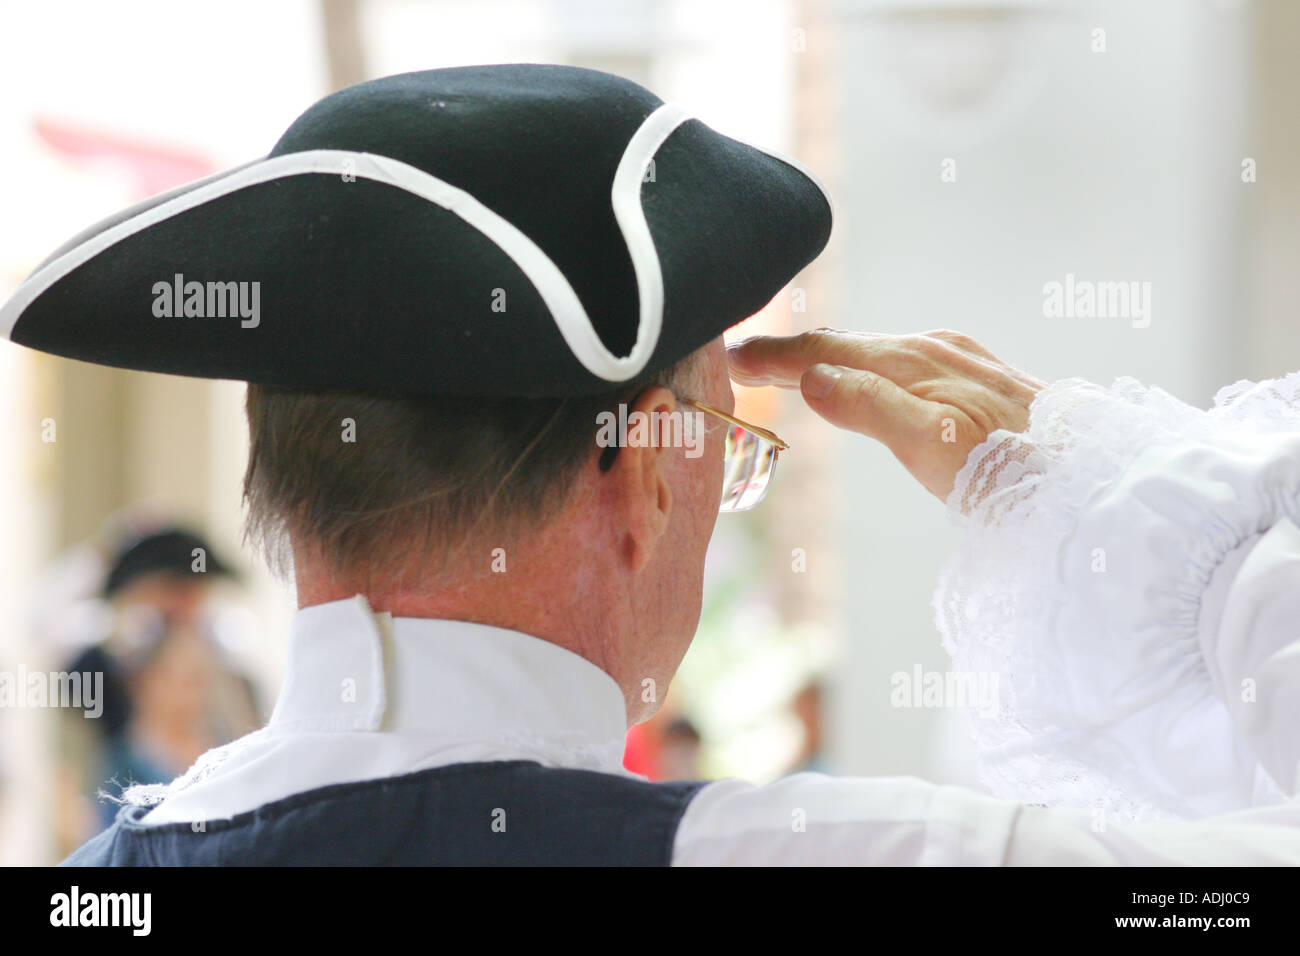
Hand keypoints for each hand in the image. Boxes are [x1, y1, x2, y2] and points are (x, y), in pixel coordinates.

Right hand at [727, 329, 1045, 500]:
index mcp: (916, 361)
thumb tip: (811, 378)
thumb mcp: (935, 447)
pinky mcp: (982, 378)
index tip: (732, 356)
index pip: (827, 351)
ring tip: (793, 365)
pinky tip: (872, 378)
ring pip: (877, 350)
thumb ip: (871, 409)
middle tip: (745, 357)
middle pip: (848, 344)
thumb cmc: (1016, 477)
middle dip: (794, 351)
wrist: (1097, 482)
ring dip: (830, 356)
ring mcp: (963, 360)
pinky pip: (905, 361)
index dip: (777, 356)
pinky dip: (868, 365)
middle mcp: (937, 349)